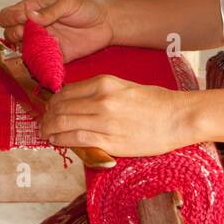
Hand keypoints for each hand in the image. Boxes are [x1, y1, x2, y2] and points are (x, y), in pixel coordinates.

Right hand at [0, 0, 113, 61]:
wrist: (107, 23)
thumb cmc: (86, 7)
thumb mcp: (68, 3)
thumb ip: (49, 11)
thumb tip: (29, 15)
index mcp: (33, 9)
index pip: (8, 15)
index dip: (9, 20)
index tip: (21, 21)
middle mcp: (34, 27)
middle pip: (10, 34)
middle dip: (15, 36)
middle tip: (28, 35)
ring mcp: (42, 42)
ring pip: (22, 51)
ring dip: (24, 52)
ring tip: (36, 48)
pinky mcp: (53, 57)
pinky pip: (39, 64)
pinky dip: (37, 66)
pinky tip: (43, 62)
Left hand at [39, 75, 197, 157]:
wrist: (179, 118)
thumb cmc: (157, 103)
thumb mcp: (126, 87)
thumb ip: (101, 92)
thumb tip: (78, 101)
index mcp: (105, 83)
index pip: (67, 91)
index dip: (53, 102)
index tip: (49, 108)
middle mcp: (101, 99)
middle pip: (61, 107)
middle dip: (47, 116)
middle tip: (43, 123)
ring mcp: (104, 120)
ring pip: (64, 123)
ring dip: (50, 129)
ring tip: (46, 134)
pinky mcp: (110, 140)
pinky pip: (76, 139)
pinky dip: (62, 140)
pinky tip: (57, 141)